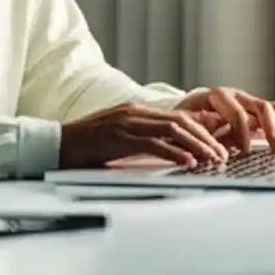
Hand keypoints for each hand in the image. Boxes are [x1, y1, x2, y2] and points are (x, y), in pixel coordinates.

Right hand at [58, 102, 229, 168]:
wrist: (53, 144)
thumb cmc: (85, 147)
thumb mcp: (119, 138)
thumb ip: (143, 138)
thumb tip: (171, 150)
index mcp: (136, 111)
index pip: (178, 116)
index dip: (201, 130)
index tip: (216, 146)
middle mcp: (134, 112)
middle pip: (180, 121)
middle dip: (205, 138)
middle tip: (221, 156)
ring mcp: (126, 122)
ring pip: (172, 130)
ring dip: (195, 146)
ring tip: (211, 160)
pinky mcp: (117, 137)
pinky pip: (153, 144)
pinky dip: (173, 153)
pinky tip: (187, 163)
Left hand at [175, 87, 274, 152]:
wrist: (186, 109)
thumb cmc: (186, 120)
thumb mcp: (188, 127)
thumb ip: (202, 136)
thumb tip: (214, 151)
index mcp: (217, 97)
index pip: (236, 113)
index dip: (242, 132)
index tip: (245, 151)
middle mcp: (236, 96)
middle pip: (262, 107)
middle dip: (271, 129)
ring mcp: (248, 101)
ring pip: (273, 108)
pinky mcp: (256, 109)